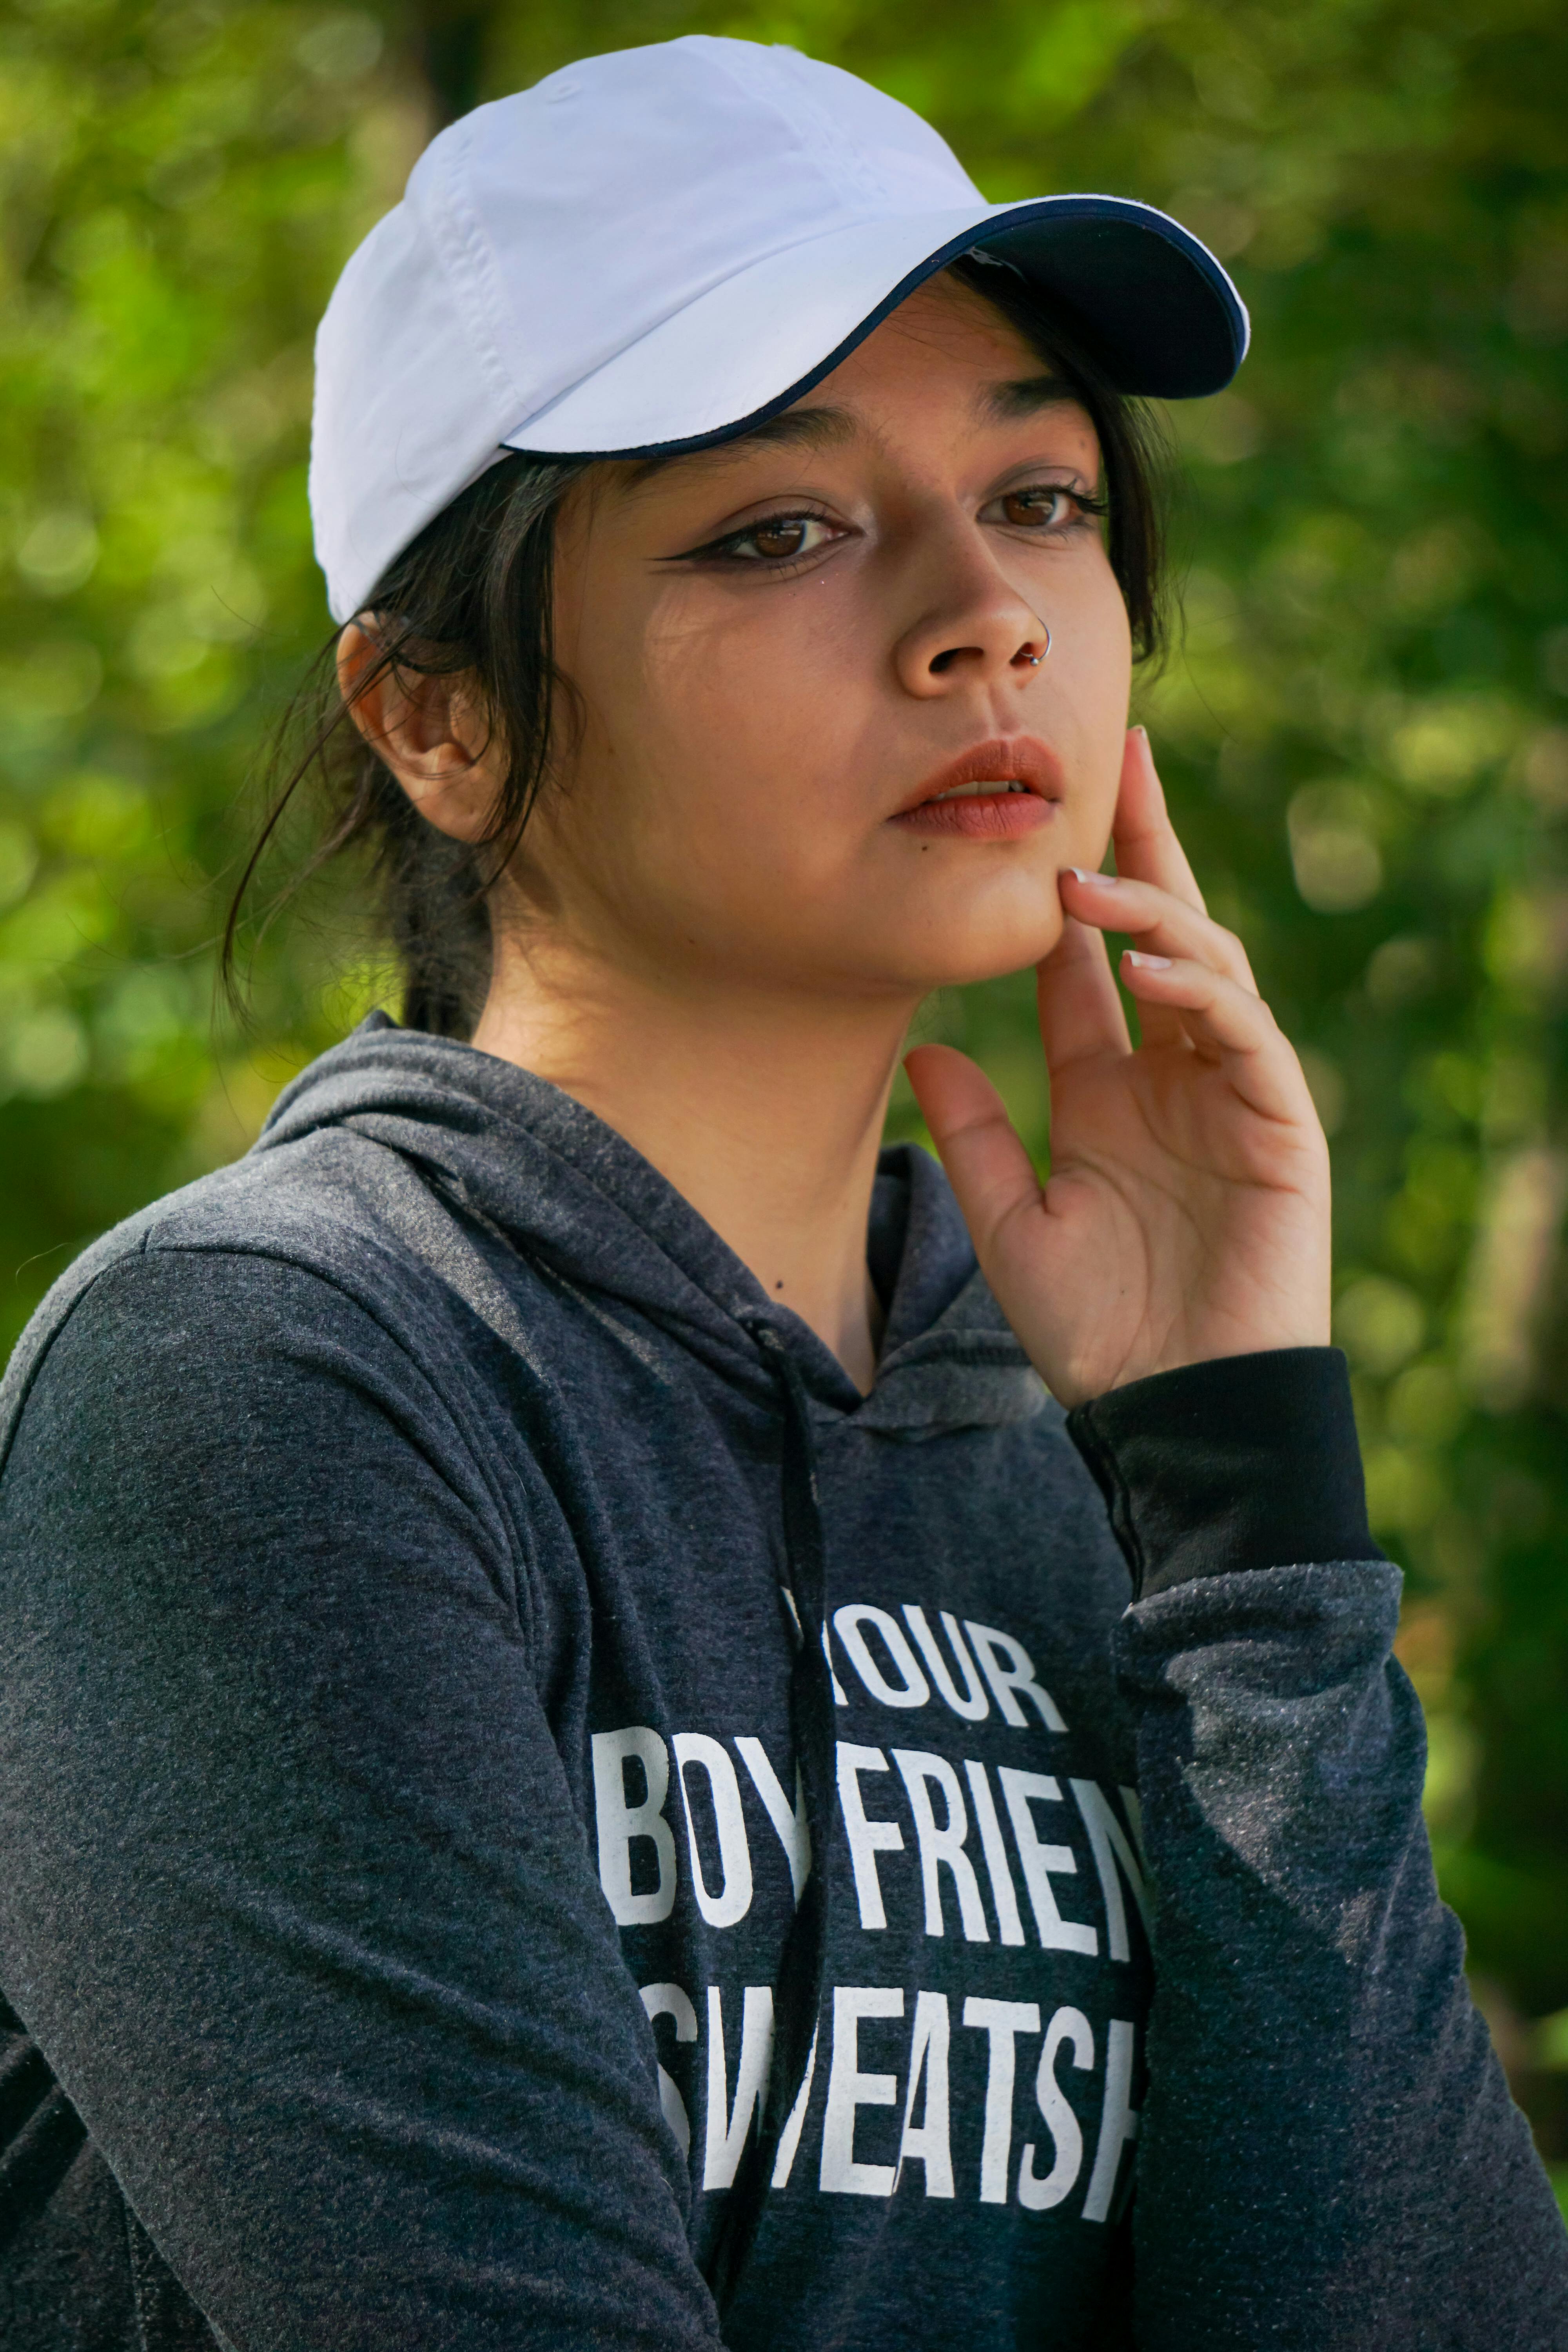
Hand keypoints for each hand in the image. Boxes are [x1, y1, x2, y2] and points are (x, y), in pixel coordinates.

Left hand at [905, 727, 1330, 1407]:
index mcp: (1110, 1092)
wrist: (1174, 1408)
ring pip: (1208, 964)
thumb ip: (970, 1137)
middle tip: (1119, 752)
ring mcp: (1232, 1091)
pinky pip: (1244, 1031)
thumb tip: (922, 1048)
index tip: (1039, 813)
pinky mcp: (1279, 1121)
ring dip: (1155, 911)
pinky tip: (1148, 961)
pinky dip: (1201, 989)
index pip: (1087, 967)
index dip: (1068, 893)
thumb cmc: (1099, 1332)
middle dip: (1143, 843)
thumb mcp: (1009, 1226)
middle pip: (1161, 932)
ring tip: (1090, 879)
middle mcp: (1174, 1075)